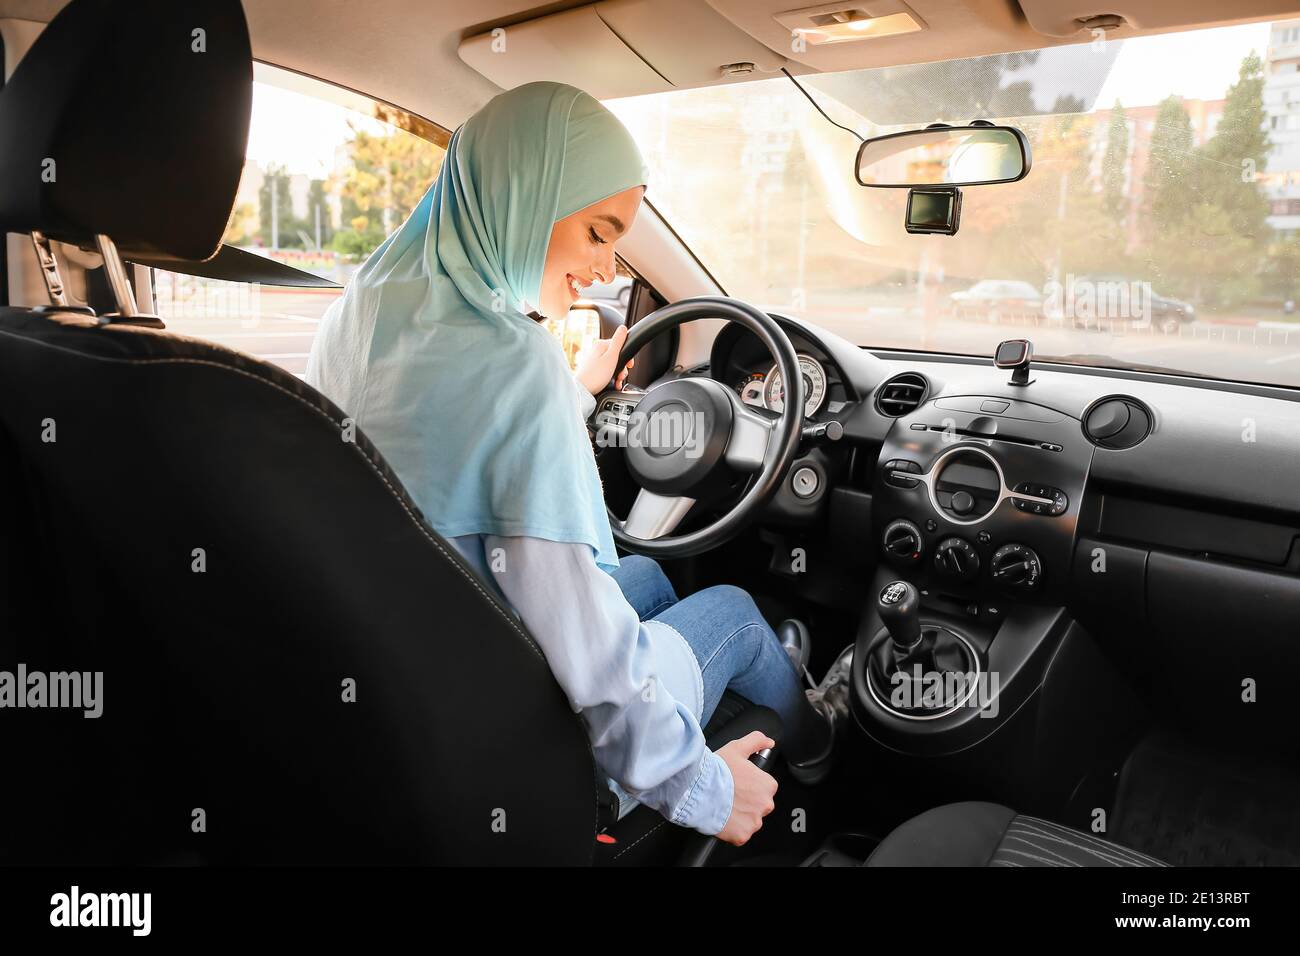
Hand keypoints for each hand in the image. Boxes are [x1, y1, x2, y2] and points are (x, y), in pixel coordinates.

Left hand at [575, 325, 633, 394]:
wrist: (583, 390)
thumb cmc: (596, 375)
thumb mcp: (611, 357)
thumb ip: (618, 341)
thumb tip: (623, 327)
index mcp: (601, 345)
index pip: (620, 345)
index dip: (627, 356)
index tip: (629, 365)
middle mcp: (597, 351)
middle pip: (617, 356)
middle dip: (622, 367)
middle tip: (621, 375)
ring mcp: (594, 360)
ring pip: (613, 364)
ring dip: (618, 373)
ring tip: (616, 381)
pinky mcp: (593, 369)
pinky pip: (606, 371)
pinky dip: (611, 377)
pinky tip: (613, 383)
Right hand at [714, 731, 777, 845]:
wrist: (698, 789)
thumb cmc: (716, 770)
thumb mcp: (737, 747)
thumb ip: (756, 741)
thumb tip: (769, 742)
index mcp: (767, 785)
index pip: (764, 788)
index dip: (749, 786)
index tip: (737, 784)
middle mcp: (765, 804)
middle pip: (758, 805)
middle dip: (746, 802)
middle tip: (729, 795)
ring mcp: (754, 822)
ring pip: (749, 820)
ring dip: (739, 816)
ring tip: (723, 805)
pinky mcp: (742, 835)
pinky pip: (740, 835)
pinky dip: (732, 830)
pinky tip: (722, 817)